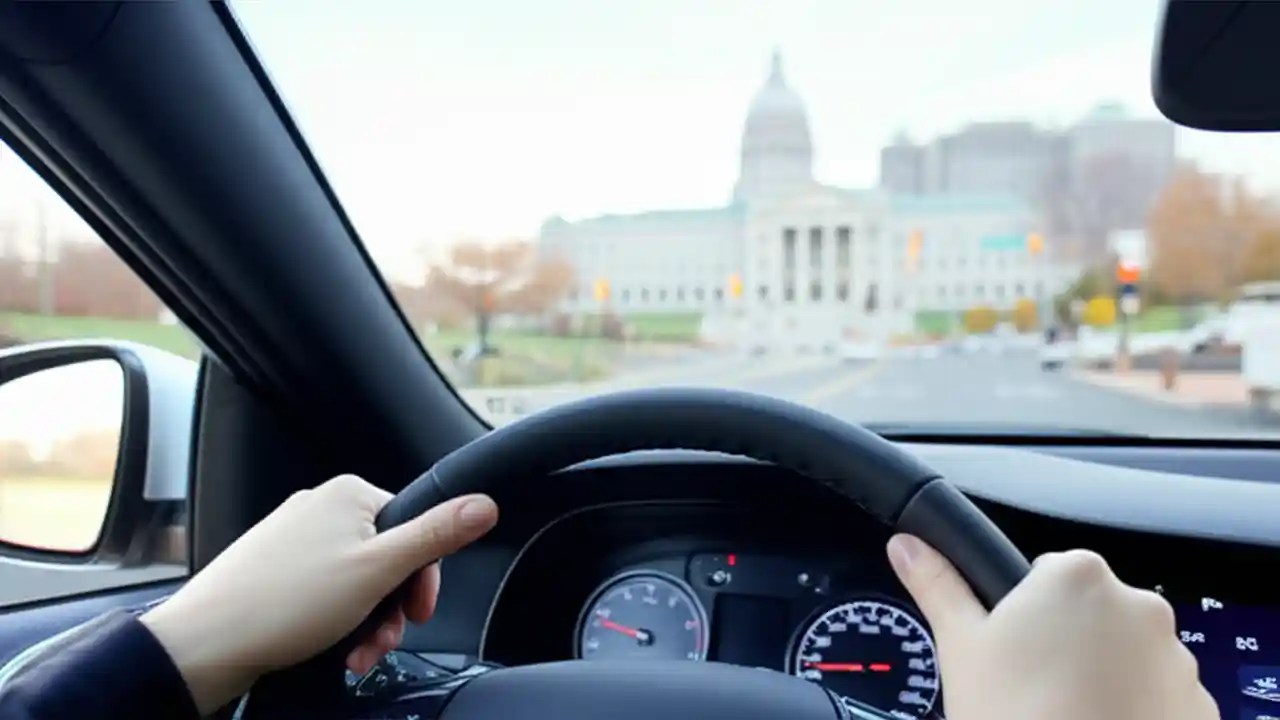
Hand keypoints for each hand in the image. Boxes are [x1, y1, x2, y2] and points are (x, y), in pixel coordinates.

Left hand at [141, 475, 498, 714]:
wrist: (204, 644)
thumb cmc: (285, 604)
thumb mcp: (377, 571)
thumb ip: (435, 535)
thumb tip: (485, 503)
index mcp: (348, 495)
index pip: (414, 527)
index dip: (422, 578)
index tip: (417, 614)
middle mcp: (319, 508)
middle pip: (385, 558)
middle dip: (391, 608)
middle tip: (381, 643)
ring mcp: (292, 538)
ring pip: (356, 580)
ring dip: (366, 622)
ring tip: (353, 653)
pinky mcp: (272, 569)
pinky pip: (323, 591)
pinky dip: (335, 621)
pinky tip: (330, 647)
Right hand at [886, 534, 1217, 719]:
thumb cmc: (1017, 717)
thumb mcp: (960, 648)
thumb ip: (937, 585)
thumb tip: (907, 545)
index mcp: (1075, 576)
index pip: (1047, 571)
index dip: (1024, 611)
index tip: (1014, 648)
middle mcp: (1137, 605)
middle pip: (1091, 611)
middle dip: (1067, 641)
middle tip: (1032, 686)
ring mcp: (1176, 657)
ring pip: (1127, 653)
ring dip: (1104, 674)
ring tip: (1066, 713)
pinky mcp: (1198, 704)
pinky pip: (1160, 695)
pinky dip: (1136, 709)